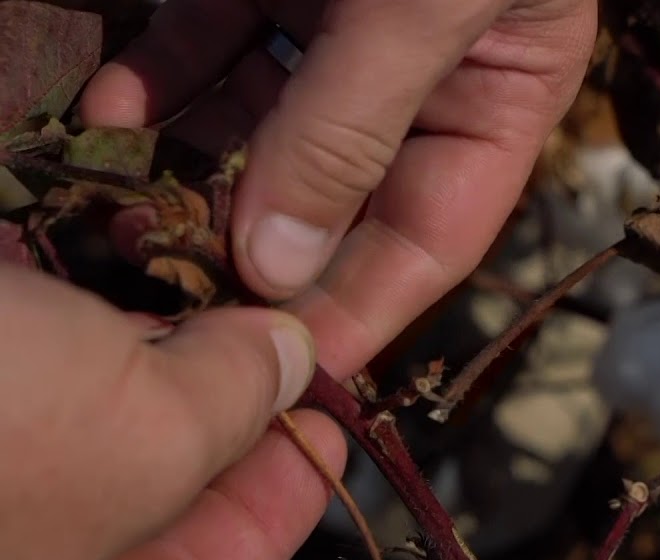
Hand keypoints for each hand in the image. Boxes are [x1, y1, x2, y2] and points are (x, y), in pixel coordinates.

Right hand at [0, 265, 345, 559]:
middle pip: (128, 501)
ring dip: (133, 338)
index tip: (329, 429)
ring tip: (209, 274)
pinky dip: (49, 295)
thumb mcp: (129, 439)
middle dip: (207, 413)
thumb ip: (229, 409)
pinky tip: (99, 240)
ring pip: (57, 411)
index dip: (275, 512)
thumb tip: (291, 364)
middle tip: (279, 338)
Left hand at [80, 0, 597, 377]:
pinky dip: (163, 71)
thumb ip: (348, 130)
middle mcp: (424, 71)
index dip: (365, 304)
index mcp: (500, 94)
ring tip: (124, 208)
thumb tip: (275, 267)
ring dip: (193, 162)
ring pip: (262, 121)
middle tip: (178, 300)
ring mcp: (343, 19)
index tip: (294, 373)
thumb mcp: (418, 6)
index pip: (433, 232)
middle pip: (340, 189)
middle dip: (260, 239)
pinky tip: (111, 102)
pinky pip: (212, 38)